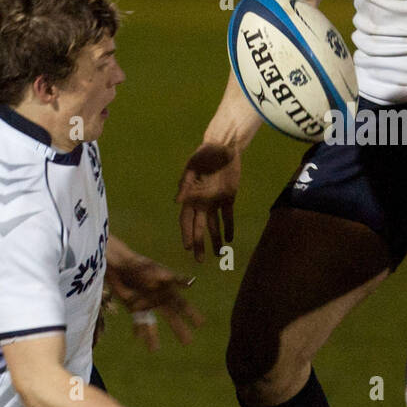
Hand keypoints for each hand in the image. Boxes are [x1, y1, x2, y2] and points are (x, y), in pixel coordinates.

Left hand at [105, 254, 203, 348]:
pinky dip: (137, 329)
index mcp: (168, 289)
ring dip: (153, 336)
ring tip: (154, 350)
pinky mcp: (133, 307)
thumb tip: (189, 282)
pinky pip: (137, 321)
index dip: (192, 314)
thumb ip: (169, 277)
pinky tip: (138, 339)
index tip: (201, 324)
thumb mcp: (154, 270)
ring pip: (152, 323)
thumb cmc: (139, 264)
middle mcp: (159, 299)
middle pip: (171, 316)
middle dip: (180, 329)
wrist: (119, 264)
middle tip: (189, 342)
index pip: (182, 304)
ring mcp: (146, 304)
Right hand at [175, 143, 239, 263]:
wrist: (224, 145)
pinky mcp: (228, 197)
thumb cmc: (205, 153)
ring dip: (215, 240)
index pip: (186, 220)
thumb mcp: (193, 166)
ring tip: (219, 256)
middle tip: (200, 261)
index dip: (186, 234)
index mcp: (190, 196)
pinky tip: (230, 239)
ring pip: (214, 225)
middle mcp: (201, 202)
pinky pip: (228, 216)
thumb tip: (177, 202)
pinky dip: (228, 227)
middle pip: (199, 227)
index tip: (187, 248)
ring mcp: (215, 201)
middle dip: (199, 244)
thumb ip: (185, 184)